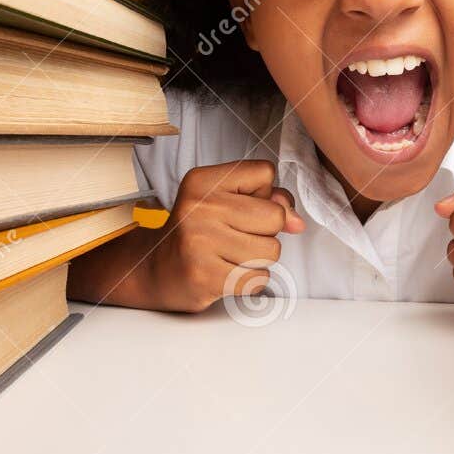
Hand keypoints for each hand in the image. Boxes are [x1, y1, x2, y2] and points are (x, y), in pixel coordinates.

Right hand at [145, 159, 304, 312]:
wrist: (156, 270)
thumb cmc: (198, 232)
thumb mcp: (225, 201)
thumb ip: (268, 200)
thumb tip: (297, 223)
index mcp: (203, 181)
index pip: (265, 173)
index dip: (263, 193)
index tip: (239, 206)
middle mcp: (199, 208)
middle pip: (275, 216)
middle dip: (266, 230)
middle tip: (236, 235)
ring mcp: (201, 243)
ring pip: (271, 251)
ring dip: (259, 258)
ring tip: (231, 255)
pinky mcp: (207, 277)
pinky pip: (258, 278)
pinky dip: (249, 280)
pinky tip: (227, 272)